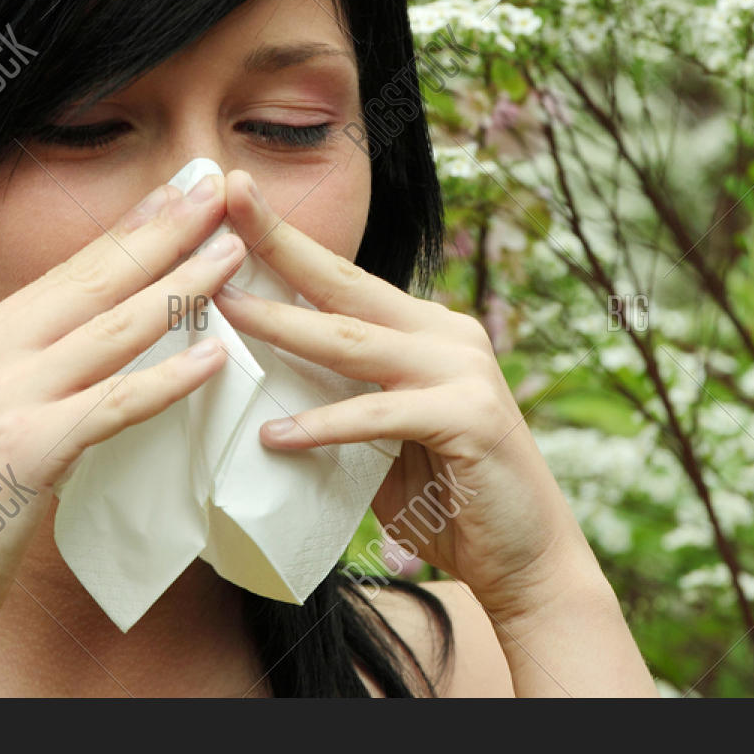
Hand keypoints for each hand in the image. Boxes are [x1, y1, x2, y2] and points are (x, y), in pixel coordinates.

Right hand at [0, 173, 248, 670]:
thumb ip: (20, 380)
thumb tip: (85, 355)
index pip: (66, 271)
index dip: (128, 226)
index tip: (175, 191)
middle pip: (94, 280)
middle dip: (163, 230)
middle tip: (217, 190)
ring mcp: (3, 399)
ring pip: (111, 329)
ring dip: (180, 287)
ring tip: (231, 254)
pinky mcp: (25, 451)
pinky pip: (113, 405)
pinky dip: (167, 381)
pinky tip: (214, 359)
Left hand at [211, 169, 603, 623]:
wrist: (527, 558)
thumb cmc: (446, 499)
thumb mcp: (380, 438)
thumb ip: (339, 401)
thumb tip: (257, 390)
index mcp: (424, 329)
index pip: (342, 278)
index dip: (288, 240)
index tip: (236, 197)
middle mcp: (446, 335)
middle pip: (346, 282)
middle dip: (283, 241)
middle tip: (230, 196)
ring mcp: (463, 370)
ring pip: (354, 341)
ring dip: (284, 324)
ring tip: (226, 310)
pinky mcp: (469, 417)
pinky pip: (379, 415)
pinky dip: (325, 425)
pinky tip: (275, 434)